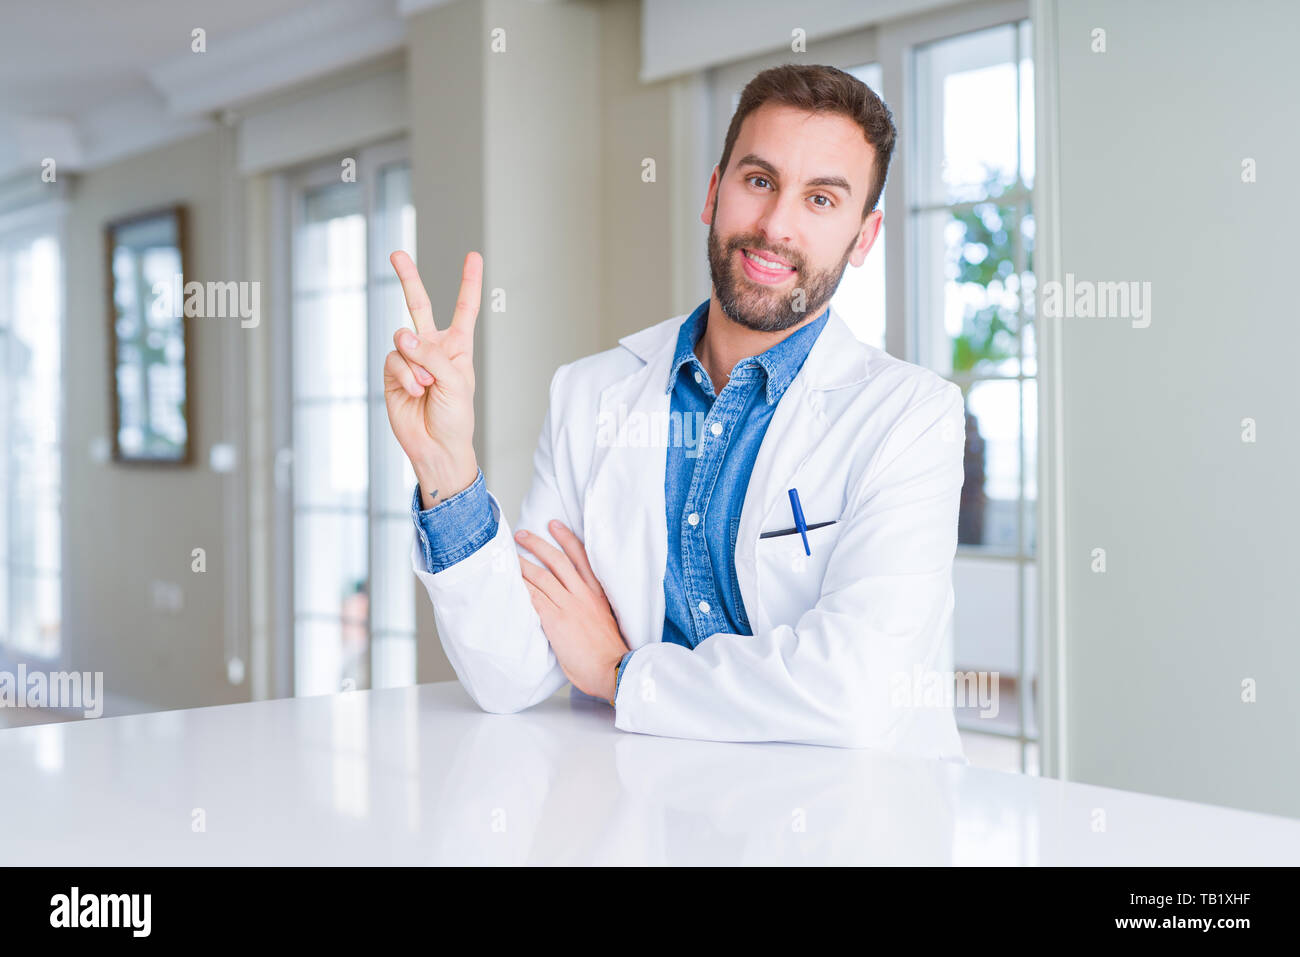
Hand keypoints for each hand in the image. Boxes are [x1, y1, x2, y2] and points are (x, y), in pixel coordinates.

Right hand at [383, 250, 481, 507]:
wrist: (436, 447)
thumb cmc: (455, 417)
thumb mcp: (456, 383)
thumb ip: (432, 355)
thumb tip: (402, 335)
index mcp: (458, 347)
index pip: (465, 309)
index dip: (469, 282)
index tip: (473, 256)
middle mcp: (433, 348)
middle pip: (418, 305)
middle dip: (407, 278)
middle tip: (396, 254)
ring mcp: (411, 359)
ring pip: (404, 341)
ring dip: (417, 365)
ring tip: (426, 387)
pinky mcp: (393, 373)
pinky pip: (394, 360)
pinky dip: (405, 377)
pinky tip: (414, 392)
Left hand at [515, 520, 628, 701]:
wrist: (613, 668)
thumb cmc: (609, 652)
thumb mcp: (604, 620)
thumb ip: (590, 607)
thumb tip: (573, 604)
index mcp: (597, 594)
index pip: (581, 558)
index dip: (566, 539)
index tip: (555, 525)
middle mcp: (583, 594)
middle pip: (557, 561)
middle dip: (538, 545)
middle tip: (523, 534)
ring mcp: (569, 606)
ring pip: (542, 577)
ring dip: (523, 564)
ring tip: (510, 555)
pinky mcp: (555, 619)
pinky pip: (534, 598)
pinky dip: (521, 587)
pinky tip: (510, 582)